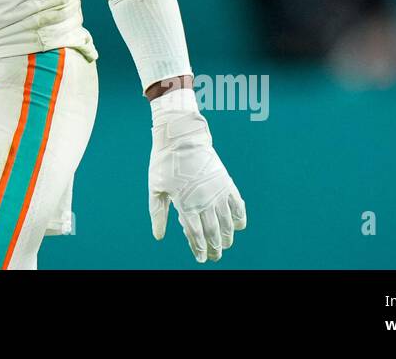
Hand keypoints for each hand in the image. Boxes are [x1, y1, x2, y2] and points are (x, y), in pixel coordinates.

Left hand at [148, 102, 245, 262]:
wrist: (182, 137)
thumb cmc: (164, 162)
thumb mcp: (155, 188)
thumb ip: (158, 213)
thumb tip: (159, 236)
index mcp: (186, 205)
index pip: (195, 235)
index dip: (199, 249)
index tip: (201, 258)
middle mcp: (204, 202)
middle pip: (213, 233)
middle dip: (215, 248)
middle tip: (215, 257)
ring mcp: (217, 193)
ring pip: (227, 223)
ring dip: (228, 237)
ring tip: (226, 245)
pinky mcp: (226, 183)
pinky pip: (238, 205)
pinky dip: (240, 218)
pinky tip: (239, 226)